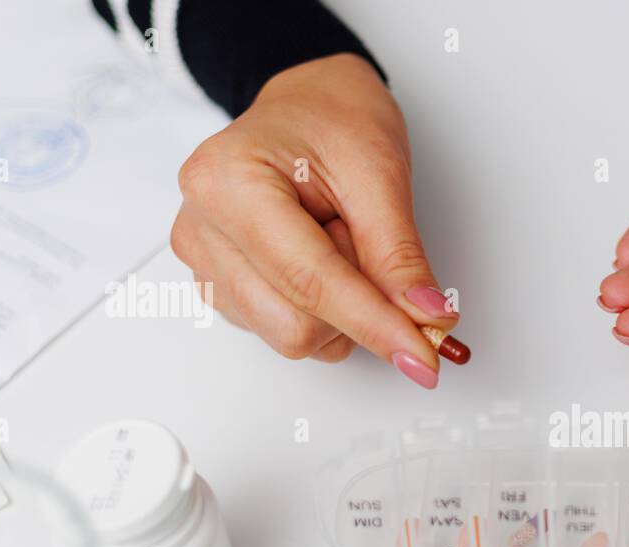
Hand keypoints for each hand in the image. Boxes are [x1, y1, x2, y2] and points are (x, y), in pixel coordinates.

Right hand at [170, 53, 455, 388]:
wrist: (306, 107)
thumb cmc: (333, 121)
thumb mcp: (380, 173)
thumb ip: (400, 255)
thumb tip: (427, 320)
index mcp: (227, 184)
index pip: (311, 283)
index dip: (376, 325)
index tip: (424, 357)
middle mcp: (201, 228)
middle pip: (295, 326)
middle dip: (355, 305)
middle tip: (364, 239)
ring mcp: (203, 262)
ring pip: (291, 337)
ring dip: (339, 308)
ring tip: (336, 239)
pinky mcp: (218, 287)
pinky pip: (283, 331)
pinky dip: (320, 310)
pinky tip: (317, 257)